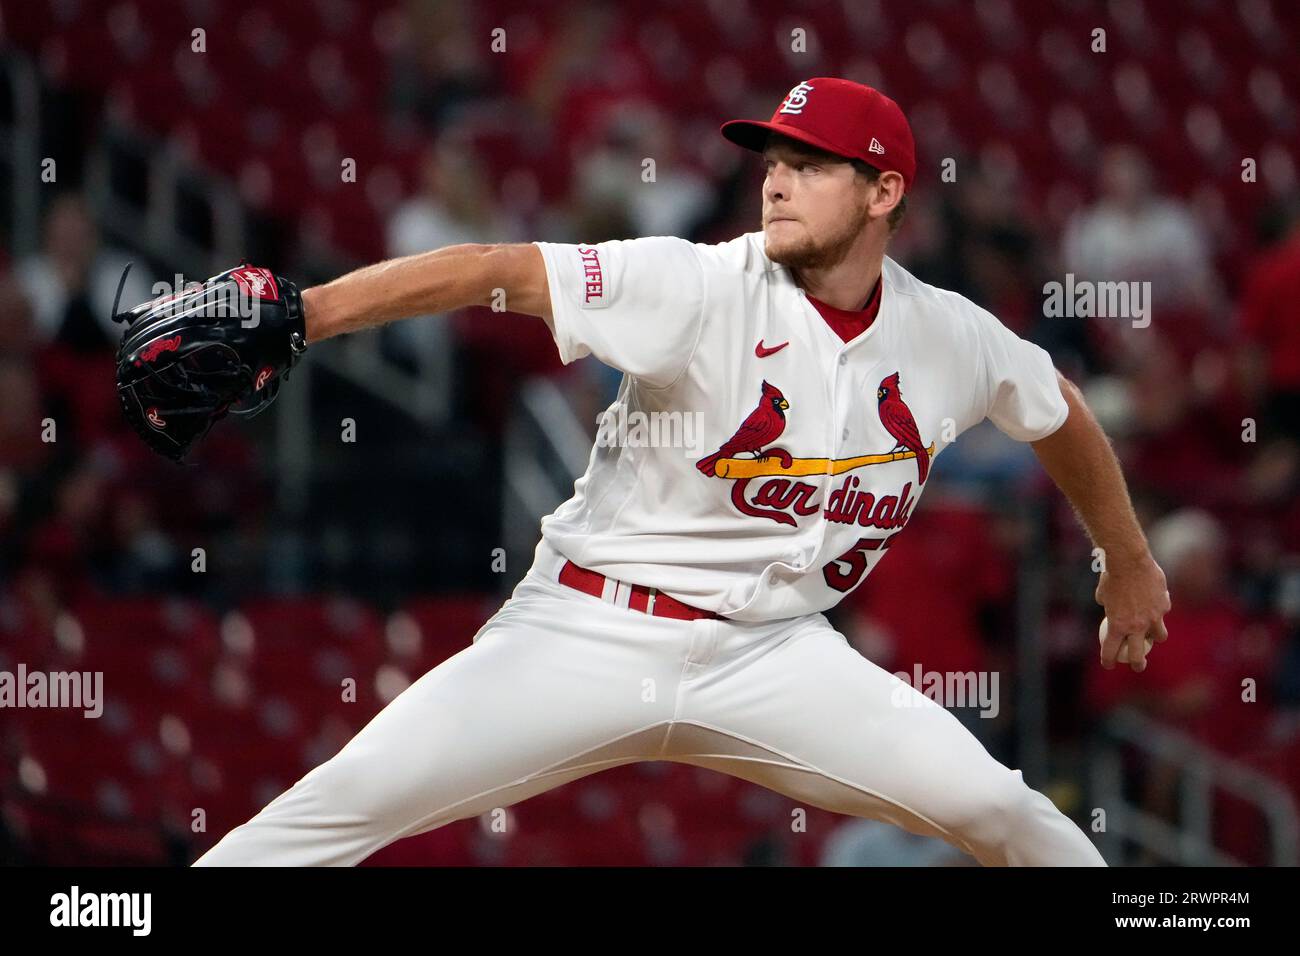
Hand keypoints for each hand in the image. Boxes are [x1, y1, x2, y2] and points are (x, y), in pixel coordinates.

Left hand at [1095, 553, 1169, 671]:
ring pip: (1159, 636)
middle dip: (1138, 664)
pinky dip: (1159, 610)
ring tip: (1153, 636)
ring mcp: (1153, 617)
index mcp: (1118, 626)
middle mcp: (1137, 626)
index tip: (1108, 664)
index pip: (1111, 650)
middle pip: (1139, 654)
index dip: (1108, 660)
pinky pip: (1163, 612)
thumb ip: (1108, 605)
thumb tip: (1108, 607)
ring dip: (1156, 637)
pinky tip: (1156, 604)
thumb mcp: (1103, 594)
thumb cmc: (1111, 576)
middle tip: (1138, 666)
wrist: (1130, 561)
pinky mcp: (1164, 605)